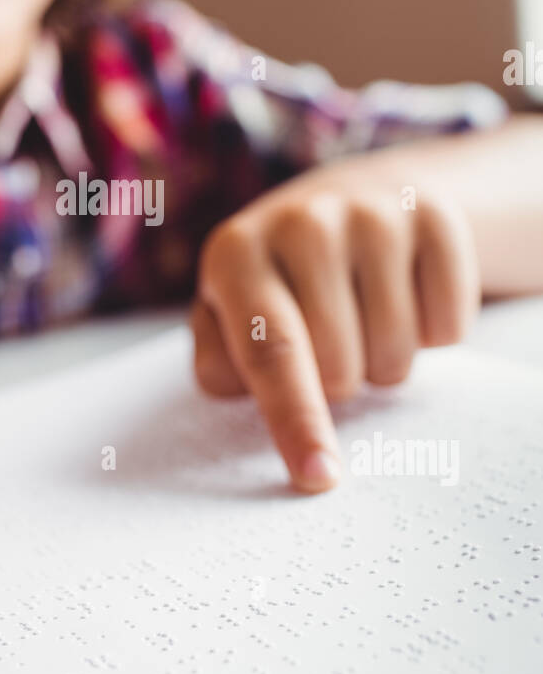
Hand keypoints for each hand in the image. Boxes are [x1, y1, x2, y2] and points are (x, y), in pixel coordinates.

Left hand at [192, 165, 479, 492]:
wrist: (353, 197)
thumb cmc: (281, 282)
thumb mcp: (230, 313)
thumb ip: (224, 364)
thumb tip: (241, 392)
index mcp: (236, 255)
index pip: (271, 353)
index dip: (297, 421)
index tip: (318, 476)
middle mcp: (302, 223)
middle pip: (340, 367)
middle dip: (338, 382)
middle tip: (329, 341)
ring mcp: (370, 213)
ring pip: (397, 354)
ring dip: (383, 361)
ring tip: (363, 316)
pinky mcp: (432, 215)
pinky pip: (448, 326)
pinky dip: (431, 334)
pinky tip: (404, 294)